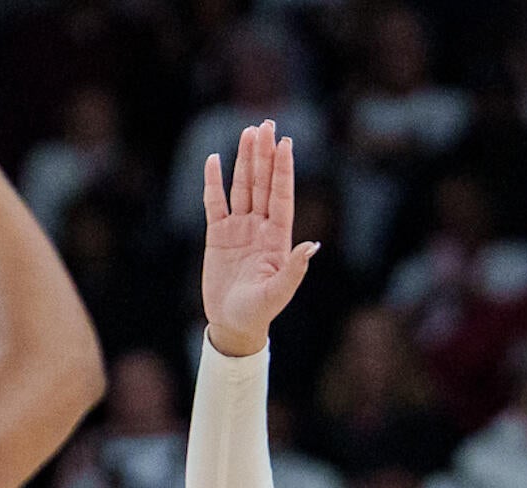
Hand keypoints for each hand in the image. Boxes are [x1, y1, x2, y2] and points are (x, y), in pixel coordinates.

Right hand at [202, 120, 319, 356]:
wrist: (233, 324)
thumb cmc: (258, 313)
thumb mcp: (278, 293)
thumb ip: (294, 269)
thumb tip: (312, 245)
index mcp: (278, 238)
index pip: (281, 196)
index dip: (283, 170)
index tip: (285, 143)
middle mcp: (260, 227)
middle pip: (263, 183)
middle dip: (265, 154)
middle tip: (266, 125)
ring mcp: (239, 229)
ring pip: (242, 187)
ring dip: (245, 160)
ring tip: (249, 132)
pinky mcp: (217, 235)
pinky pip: (215, 203)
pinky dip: (214, 182)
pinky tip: (215, 159)